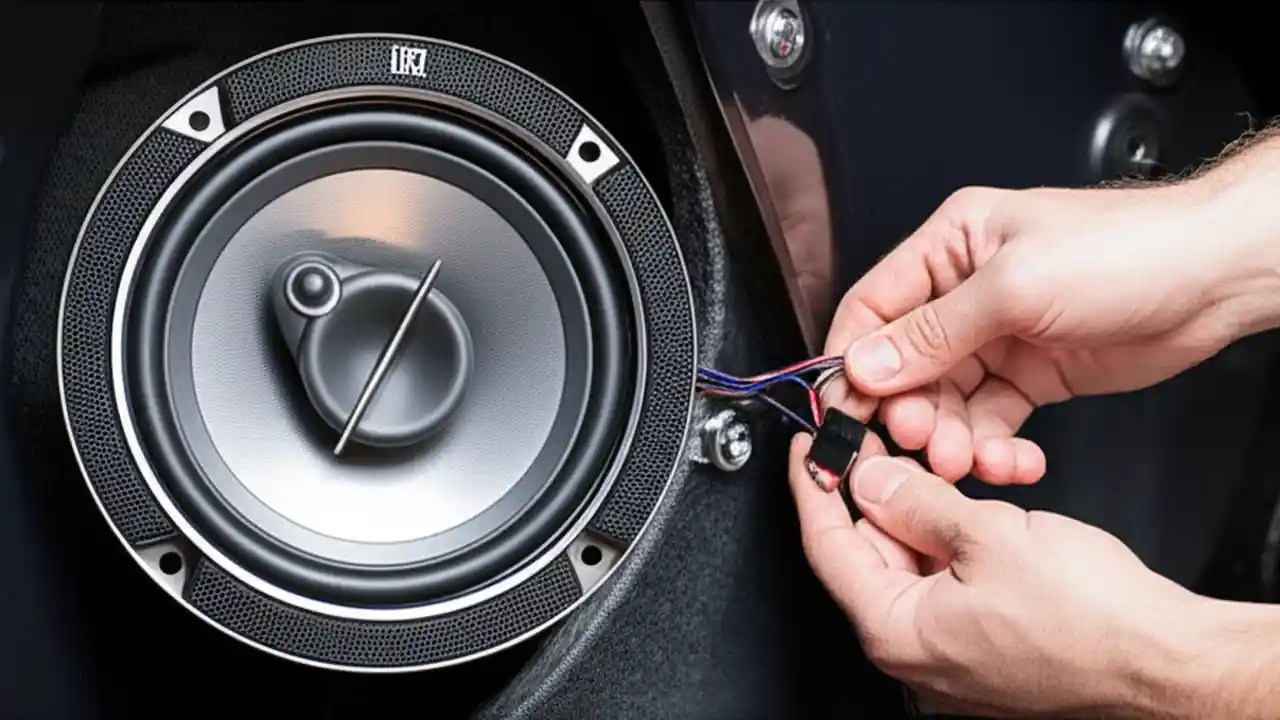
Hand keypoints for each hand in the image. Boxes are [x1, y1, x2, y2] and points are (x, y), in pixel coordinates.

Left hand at [788, 436, 1279, 717]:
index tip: (808, 447)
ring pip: (911, 565)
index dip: (813, 486)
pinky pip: (947, 584)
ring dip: (919, 512)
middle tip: (879, 440)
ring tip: (939, 467)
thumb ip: (918, 502)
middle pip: (867, 553)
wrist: (1166, 662)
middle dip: (875, 492)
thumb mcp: (989, 535)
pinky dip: (950, 541)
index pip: (826, 546)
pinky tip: (971, 507)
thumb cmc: (1092, 620)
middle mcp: (914, 653)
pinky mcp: (985, 648)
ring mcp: (950, 655)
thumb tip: (873, 480)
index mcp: (896, 631)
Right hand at [824, 180, 1279, 484]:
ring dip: (949, 437)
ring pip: (945, 402)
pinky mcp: (1030, 376)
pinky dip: (991, 448)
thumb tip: (866, 364)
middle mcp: (965, 293)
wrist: (1214, 279)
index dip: (852, 360)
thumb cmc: (1128, 250)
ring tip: (965, 459)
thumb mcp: (1014, 287)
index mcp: (950, 247)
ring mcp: (997, 338)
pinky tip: (1007, 460)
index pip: (873, 307)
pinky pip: (989, 422)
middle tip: (919, 441)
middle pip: (904, 365)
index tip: (841, 408)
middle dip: (908, 410)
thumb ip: (933, 332)